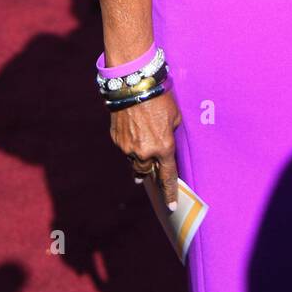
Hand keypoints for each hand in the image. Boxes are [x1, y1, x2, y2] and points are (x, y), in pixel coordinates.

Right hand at [110, 90, 182, 209]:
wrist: (133, 85)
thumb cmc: (159, 98)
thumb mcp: (175, 116)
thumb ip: (172, 134)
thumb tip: (165, 143)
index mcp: (164, 147)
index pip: (168, 176)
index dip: (170, 192)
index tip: (171, 206)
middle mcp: (145, 152)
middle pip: (147, 172)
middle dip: (150, 172)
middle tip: (152, 172)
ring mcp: (128, 147)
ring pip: (135, 161)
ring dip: (140, 157)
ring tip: (143, 145)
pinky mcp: (117, 139)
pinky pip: (125, 149)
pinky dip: (131, 144)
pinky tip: (133, 130)